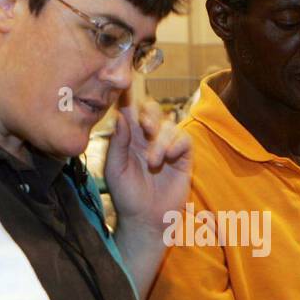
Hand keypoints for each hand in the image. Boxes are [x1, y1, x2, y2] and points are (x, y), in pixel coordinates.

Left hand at [103, 99, 191, 231]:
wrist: (145, 219)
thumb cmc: (126, 195)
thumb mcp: (115, 169)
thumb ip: (118, 142)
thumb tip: (120, 115)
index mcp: (128, 137)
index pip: (129, 109)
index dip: (129, 94)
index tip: (128, 80)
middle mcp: (148, 137)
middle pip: (152, 110)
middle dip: (150, 115)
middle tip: (145, 129)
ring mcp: (166, 146)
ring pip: (169, 125)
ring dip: (161, 141)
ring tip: (154, 163)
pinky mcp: (182, 157)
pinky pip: (184, 140)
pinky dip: (176, 145)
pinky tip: (168, 158)